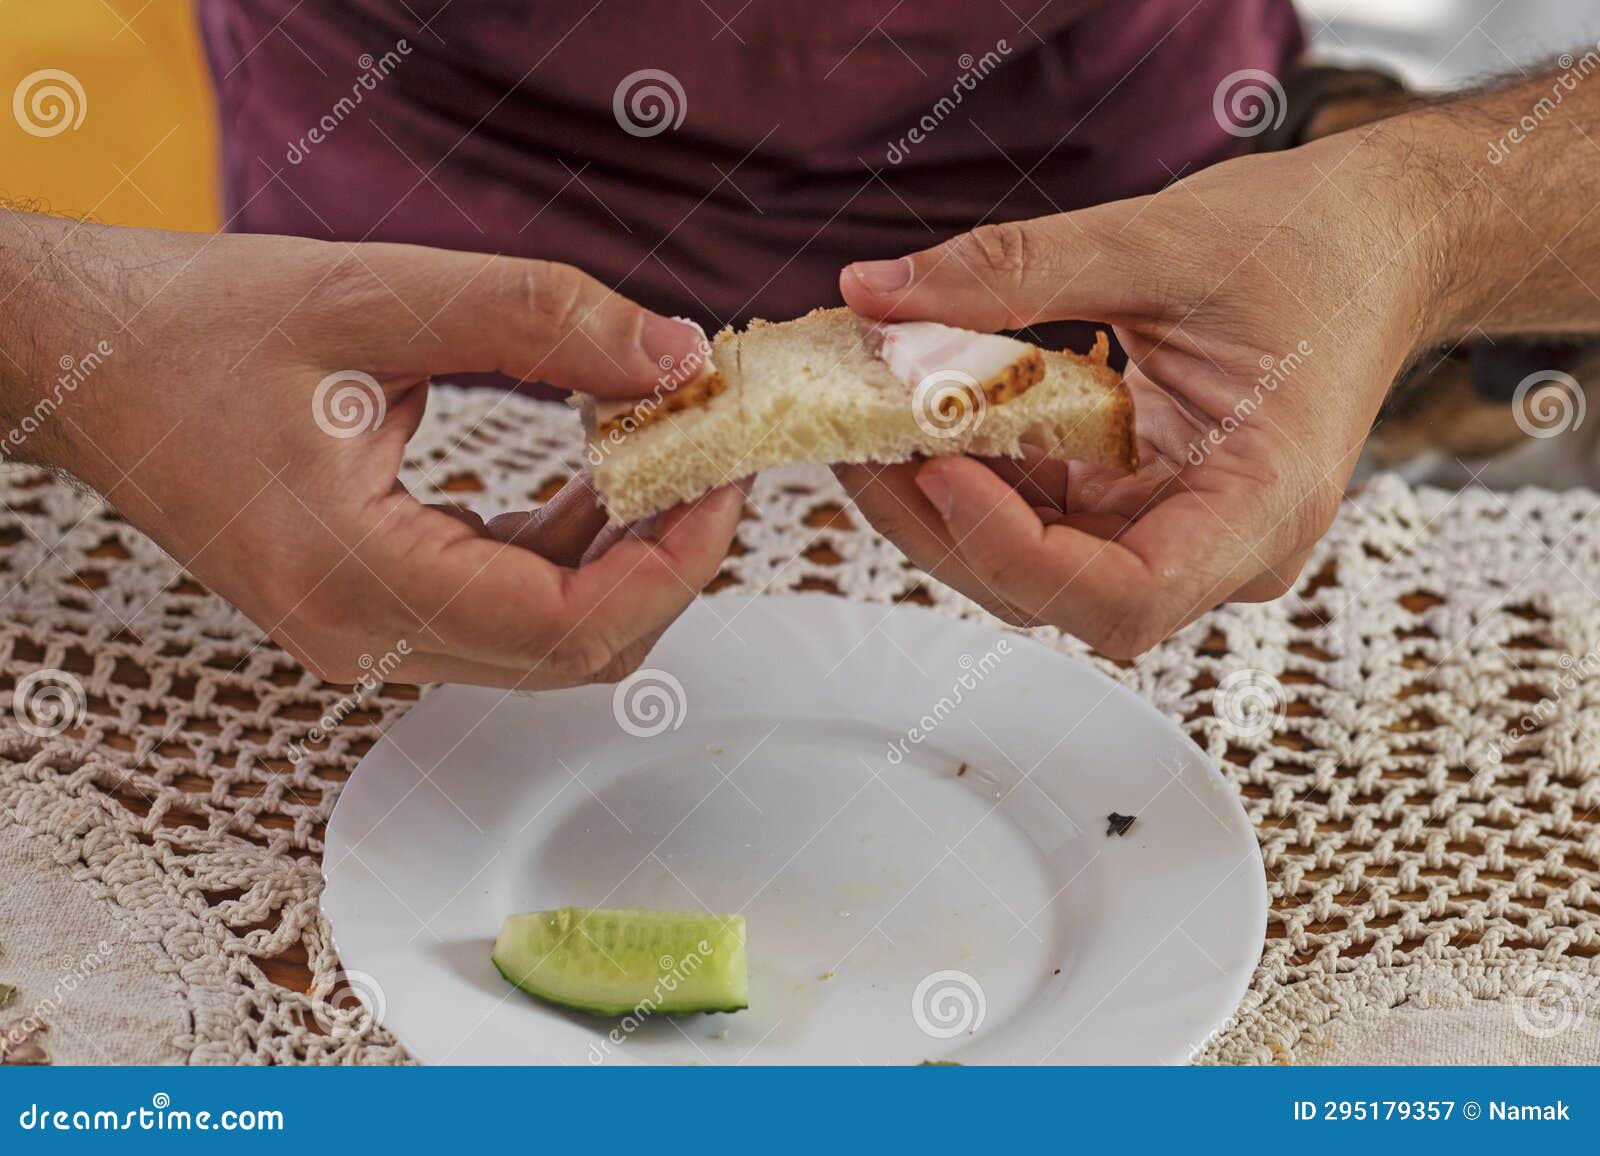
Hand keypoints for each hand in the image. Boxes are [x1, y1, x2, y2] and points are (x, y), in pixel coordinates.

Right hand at [2, 215, 739, 687]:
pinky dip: (567, 554)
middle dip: (668, 563)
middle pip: (574, 653)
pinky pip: (505, 611)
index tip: (723, 475)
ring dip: (624, 559)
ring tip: (667, 455)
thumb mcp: (373, 297)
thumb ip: (536, 319)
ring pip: (547, 642)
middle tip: (713, 462)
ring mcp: (364, 636)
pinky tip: (595, 479)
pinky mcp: (369, 611)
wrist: (82, 363)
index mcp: (352, 577)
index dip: (674, 562)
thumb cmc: (193, 330)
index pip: (568, 627)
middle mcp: (361, 635)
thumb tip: (676, 354)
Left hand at [836, 129, 1427, 656]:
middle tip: (856, 441)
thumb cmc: (1314, 248)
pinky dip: (971, 470)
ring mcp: (1171, 532)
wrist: (1376, 245)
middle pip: (1054, 592)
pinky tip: (917, 415)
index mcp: (1262, 508)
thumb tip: (874, 295)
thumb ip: (1017, 271)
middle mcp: (1217, 547)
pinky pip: (1036, 513)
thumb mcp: (1166, 242)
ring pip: (1029, 564)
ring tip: (866, 420)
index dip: (1017, 555)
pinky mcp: (1133, 503)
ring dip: (938, 503)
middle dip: (943, 526)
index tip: (937, 471)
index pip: (1125, 595)